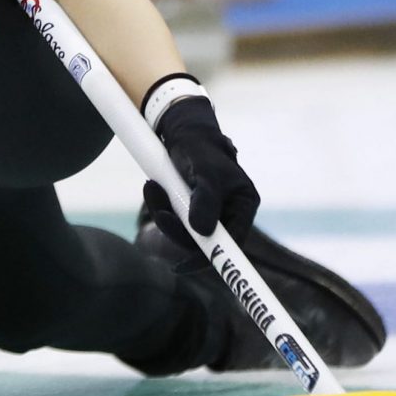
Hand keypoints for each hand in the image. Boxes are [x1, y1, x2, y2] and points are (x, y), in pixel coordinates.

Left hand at [146, 96, 259, 246]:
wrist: (182, 129)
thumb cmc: (199, 148)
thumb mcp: (204, 172)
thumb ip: (204, 201)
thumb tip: (201, 232)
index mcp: (243, 204)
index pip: (231, 243)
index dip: (208, 259)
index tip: (181, 266)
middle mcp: (230, 211)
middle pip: (203, 239)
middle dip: (176, 229)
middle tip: (159, 212)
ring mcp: (209, 210)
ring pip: (183, 229)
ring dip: (164, 214)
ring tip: (152, 188)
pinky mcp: (190, 205)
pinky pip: (173, 217)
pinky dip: (160, 206)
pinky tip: (152, 187)